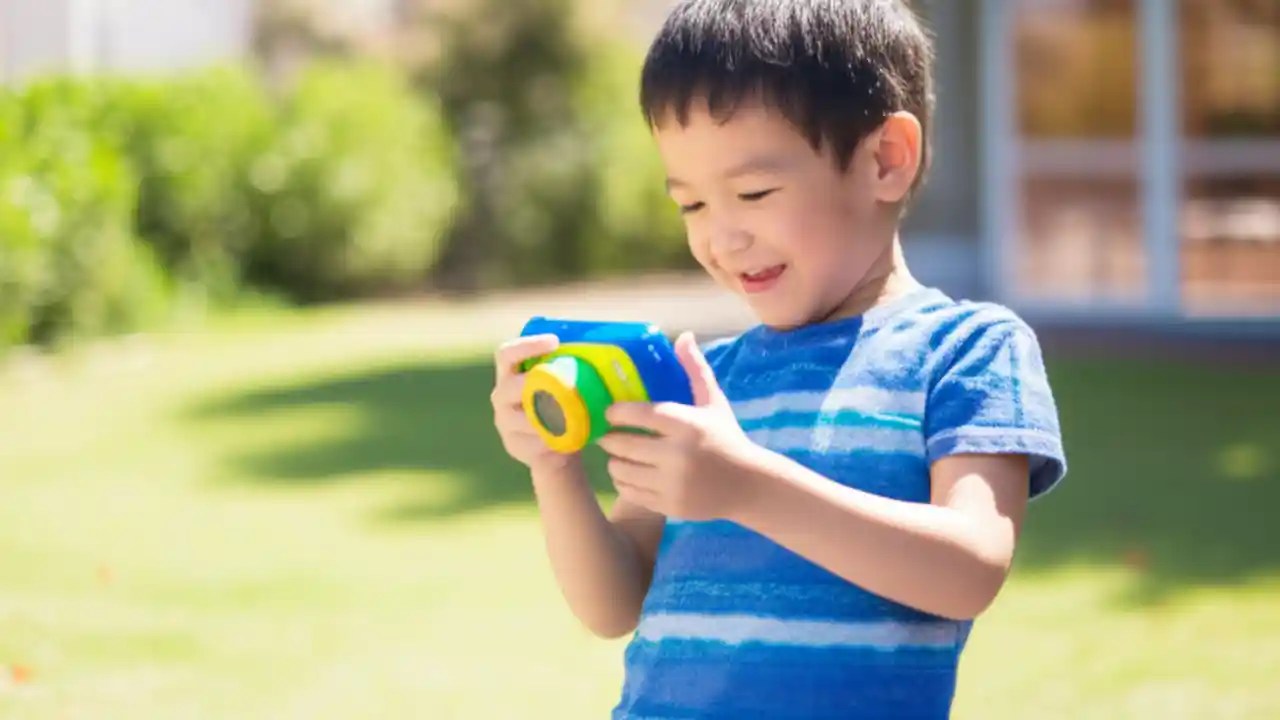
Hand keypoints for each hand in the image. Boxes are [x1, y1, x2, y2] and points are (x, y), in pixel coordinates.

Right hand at [490, 334, 581, 474]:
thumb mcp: (563, 385)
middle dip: (539, 385)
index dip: (527, 346)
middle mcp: (502, 396)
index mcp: (510, 374)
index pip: (506, 354)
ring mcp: (505, 423)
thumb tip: (603, 349)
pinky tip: (571, 440)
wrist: (557, 449)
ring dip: (552, 418)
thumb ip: (569, 368)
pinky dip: (554, 441)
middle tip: (567, 386)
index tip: (554, 342)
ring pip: (525, 418)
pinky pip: (534, 442)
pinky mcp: (514, 446)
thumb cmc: (563, 407)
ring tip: (577, 417)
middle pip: (511, 386)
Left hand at [597, 332, 761, 520]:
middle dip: (609, 438)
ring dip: (614, 461)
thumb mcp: (713, 402)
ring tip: (617, 454)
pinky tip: (628, 473)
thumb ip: (695, 370)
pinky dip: (624, 482)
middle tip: (608, 434)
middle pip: (623, 444)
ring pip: (622, 470)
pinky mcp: (669, 505)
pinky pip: (631, 492)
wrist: (748, 485)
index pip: (638, 414)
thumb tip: (683, 336)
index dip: (617, 412)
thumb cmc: (727, 438)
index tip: (611, 412)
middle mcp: (677, 455)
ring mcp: (672, 483)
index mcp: (687, 424)